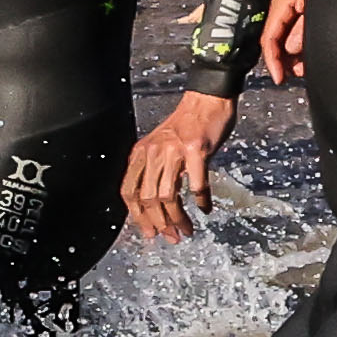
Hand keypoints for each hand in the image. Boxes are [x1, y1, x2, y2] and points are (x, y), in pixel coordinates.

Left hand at [124, 89, 235, 240]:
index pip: (129, 191)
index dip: (137, 217)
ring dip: (178, 218)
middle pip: (147, 198)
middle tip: (171, 237)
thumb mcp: (160, 145)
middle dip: (159, 223)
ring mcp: (174, 151)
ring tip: (186, 230)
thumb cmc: (187, 124)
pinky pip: (196, 184)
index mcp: (141, 153)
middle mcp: (153, 152)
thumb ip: (154, 169)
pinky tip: (205, 209)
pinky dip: (201, 201)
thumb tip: (155, 204)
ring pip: (168, 196)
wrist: (207, 99)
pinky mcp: (196, 150)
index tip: (149, 233)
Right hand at [259, 0, 308, 86]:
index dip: (272, 61)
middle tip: (290, 77)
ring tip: (301, 69)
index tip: (279, 78)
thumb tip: (292, 49)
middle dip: (282, 61)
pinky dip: (301, 47)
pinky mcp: (306, 9)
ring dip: (292, 56)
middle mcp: (286, 6)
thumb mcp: (316, 1)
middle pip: (275, 40)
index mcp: (282, 3)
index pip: (269, 38)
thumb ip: (304, 27)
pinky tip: (308, 56)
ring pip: (287, 38)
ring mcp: (295, 8)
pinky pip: (298, 32)